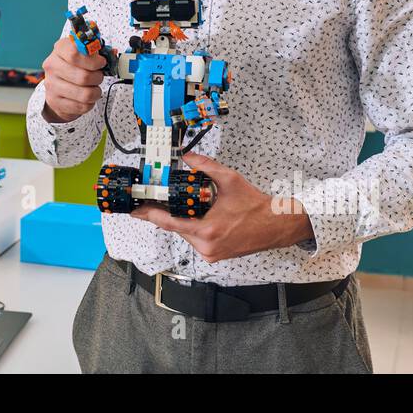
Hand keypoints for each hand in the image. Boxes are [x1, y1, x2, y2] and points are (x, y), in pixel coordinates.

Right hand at [40, 36, 105, 122]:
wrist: (56, 84)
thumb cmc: (73, 66)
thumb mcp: (82, 52)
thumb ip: (96, 51)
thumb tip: (111, 54)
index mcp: (60, 50)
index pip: (75, 54)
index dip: (93, 60)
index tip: (101, 62)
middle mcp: (53, 67)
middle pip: (83, 77)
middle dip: (98, 78)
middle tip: (98, 76)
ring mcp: (52, 85)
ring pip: (85, 94)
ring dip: (96, 92)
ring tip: (94, 88)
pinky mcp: (55, 102)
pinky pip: (82, 106)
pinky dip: (89, 103)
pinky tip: (86, 97)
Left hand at [131, 152, 313, 262]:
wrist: (275, 225)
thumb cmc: (255, 206)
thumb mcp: (229, 180)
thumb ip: (205, 166)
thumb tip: (187, 156)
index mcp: (208, 230)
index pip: (170, 223)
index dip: (151, 216)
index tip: (137, 210)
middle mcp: (207, 247)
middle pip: (175, 229)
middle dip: (164, 215)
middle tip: (150, 203)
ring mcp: (210, 254)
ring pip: (185, 234)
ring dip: (180, 221)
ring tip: (177, 206)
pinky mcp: (215, 256)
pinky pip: (195, 240)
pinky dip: (192, 228)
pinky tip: (194, 216)